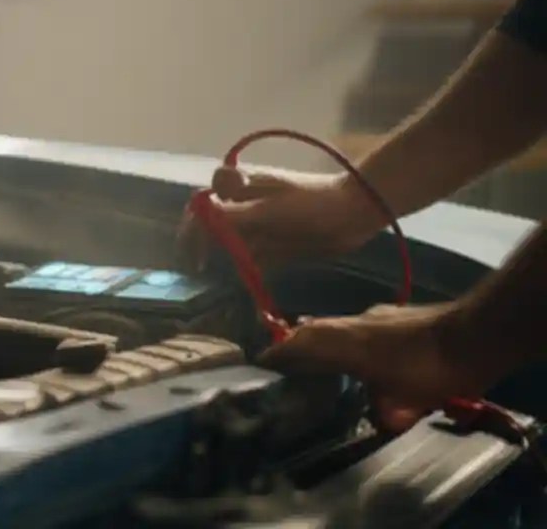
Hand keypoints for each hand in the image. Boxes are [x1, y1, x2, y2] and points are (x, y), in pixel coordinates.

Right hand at [177, 166, 383, 270]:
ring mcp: (258, 227)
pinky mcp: (272, 247)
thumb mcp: (269, 209)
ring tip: (210, 277)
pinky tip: (239, 282)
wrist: (355, 214)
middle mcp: (244, 206)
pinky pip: (248, 260)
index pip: (203, 200)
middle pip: (211, 224)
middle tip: (195, 268)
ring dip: (218, 259)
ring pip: (227, 244)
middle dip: (200, 244)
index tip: (192, 242)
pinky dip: (241, 271)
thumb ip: (233, 216)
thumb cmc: (312, 203)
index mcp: (240, 188)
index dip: (193, 220)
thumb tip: (200, 220)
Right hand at [258, 303, 496, 432]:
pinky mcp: (389, 314)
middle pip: (308, 331)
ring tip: (314, 363)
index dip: (274, 356)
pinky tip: (357, 356)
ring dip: (318, 340)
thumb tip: (379, 418)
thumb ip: (383, 411)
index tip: (257, 366)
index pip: (294, 346)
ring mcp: (370, 315)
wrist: (475, 334)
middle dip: (291, 346)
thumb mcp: (405, 402)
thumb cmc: (432, 369)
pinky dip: (344, 338)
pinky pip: (354, 326)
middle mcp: (348, 323)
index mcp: (342, 343)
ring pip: (331, 326)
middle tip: (282, 366)